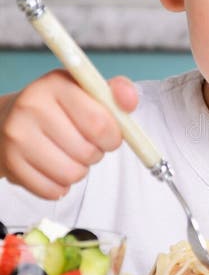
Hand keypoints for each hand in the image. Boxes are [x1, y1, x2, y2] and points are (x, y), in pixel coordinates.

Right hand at [0, 70, 137, 199]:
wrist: (8, 120)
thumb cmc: (57, 108)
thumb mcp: (85, 91)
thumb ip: (115, 92)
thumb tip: (130, 101)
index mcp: (56, 84)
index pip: (99, 123)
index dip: (113, 136)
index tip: (109, 136)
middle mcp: (32, 106)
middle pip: (87, 152)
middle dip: (96, 154)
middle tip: (86, 145)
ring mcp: (17, 136)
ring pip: (72, 174)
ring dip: (79, 171)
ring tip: (69, 156)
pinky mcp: (10, 164)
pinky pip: (52, 190)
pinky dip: (60, 185)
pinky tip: (53, 168)